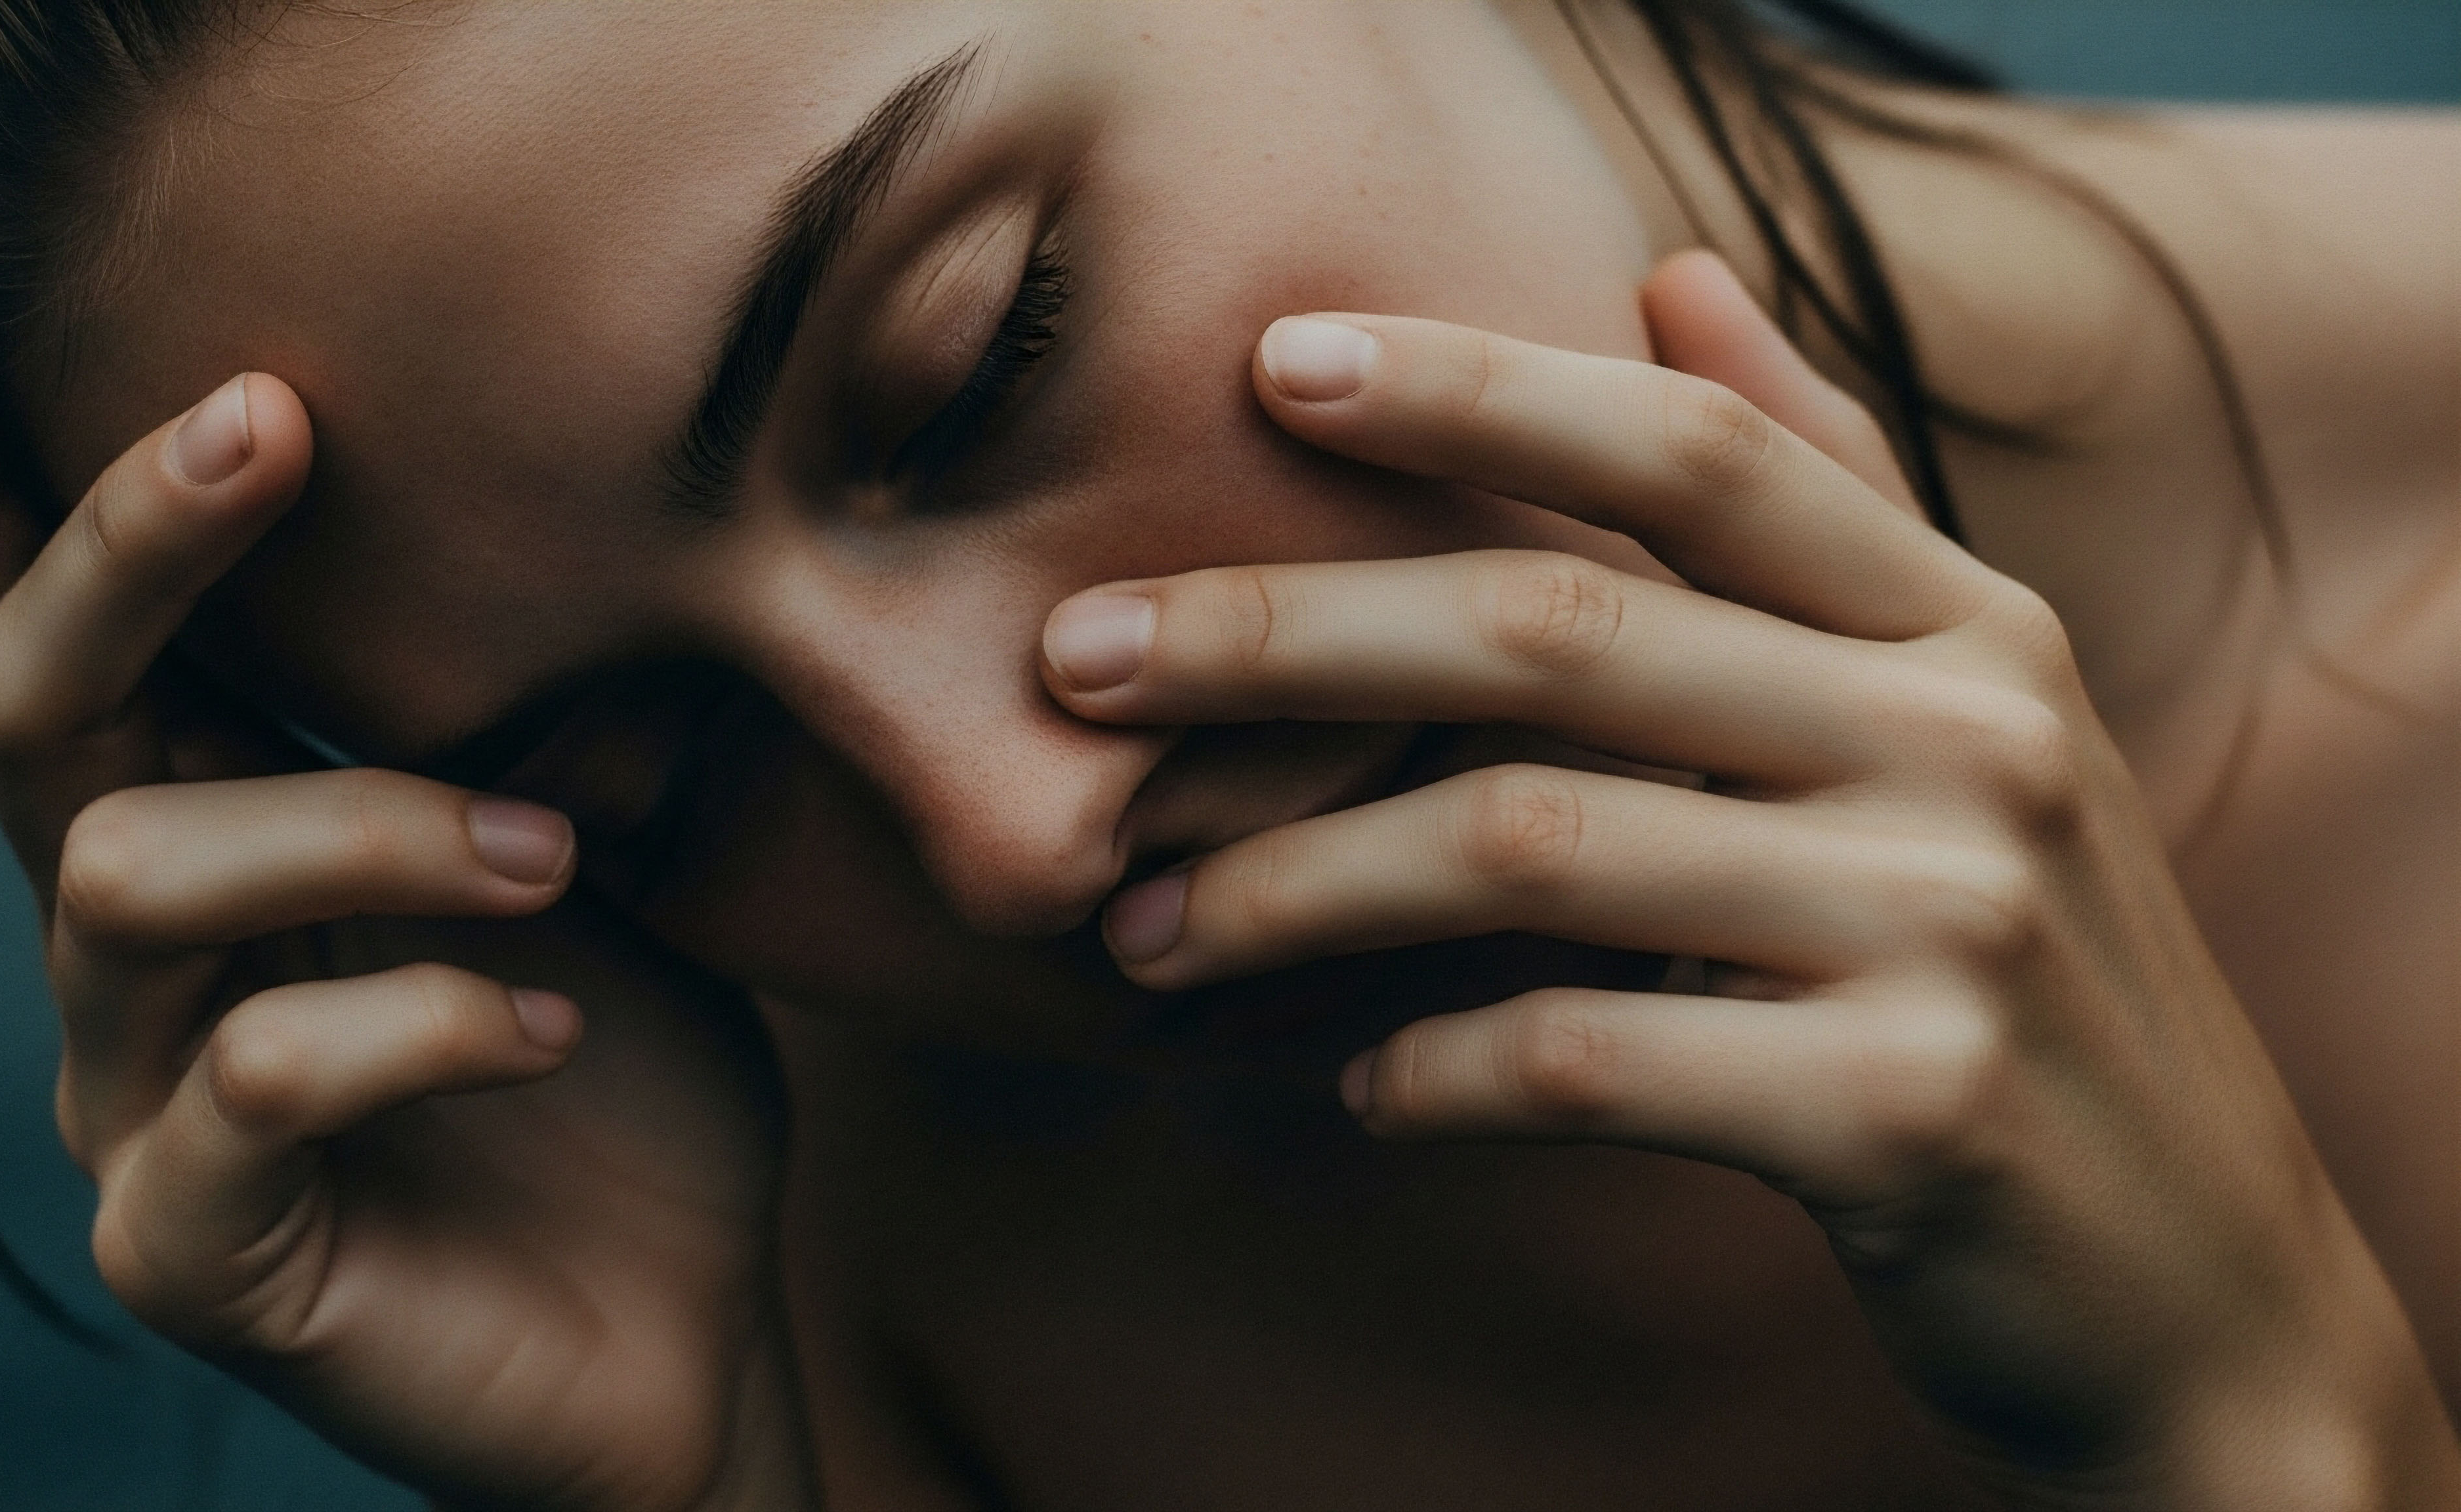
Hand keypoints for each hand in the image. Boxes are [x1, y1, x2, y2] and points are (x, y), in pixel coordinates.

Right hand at [0, 341, 804, 1511]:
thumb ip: (497, 722)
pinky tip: (549, 1027)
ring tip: (550, 853)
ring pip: (132, 881)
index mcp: (214, 839)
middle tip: (272, 417)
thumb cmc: (627, 1080)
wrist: (692, 1327)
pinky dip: (420, 1022)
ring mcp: (137, 1111)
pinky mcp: (192, 1253)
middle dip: (130, 549)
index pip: (67, 656)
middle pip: (33, 720)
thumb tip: (522, 507)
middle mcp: (133, 963)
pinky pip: (249, 1089)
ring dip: (365, 823)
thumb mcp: (576, 855)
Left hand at [1041, 254, 2459, 1505]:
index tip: (1273, 367)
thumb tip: (1673, 277)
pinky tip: (1345, 1090)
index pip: (1694, 454)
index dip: (1479, 391)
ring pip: (1524, 847)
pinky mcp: (1906, 1110)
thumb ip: (1819, 497)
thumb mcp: (1958, 711)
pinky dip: (1423, 1071)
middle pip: (1554, 630)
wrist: (2192, 1275)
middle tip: (1076, 663)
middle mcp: (1970, 739)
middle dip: (1277, 636)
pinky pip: (1579, 1056)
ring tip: (1145, 929)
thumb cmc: (2008, 970)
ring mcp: (1949, 923)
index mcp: (1966, 624)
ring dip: (1292, 889)